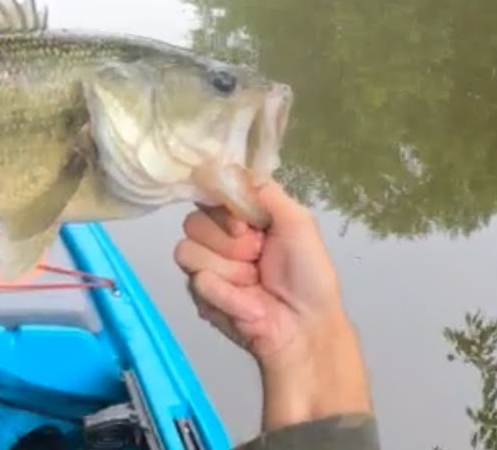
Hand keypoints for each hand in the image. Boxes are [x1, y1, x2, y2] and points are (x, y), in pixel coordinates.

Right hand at [174, 180, 371, 428]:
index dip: (224, 208)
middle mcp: (218, 239)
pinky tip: (249, 303)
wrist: (305, 327)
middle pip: (192, 222)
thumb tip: (227, 169)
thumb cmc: (308, 274)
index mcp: (240, 218)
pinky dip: (229, 294)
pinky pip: (198, 283)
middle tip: (257, 256)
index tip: (248, 224)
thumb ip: (265, 191)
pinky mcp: (200, 297)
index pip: (208, 195)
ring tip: (254, 282)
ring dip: (229, 269)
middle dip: (229, 242)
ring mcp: (206, 268)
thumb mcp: (298, 221)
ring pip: (187, 251)